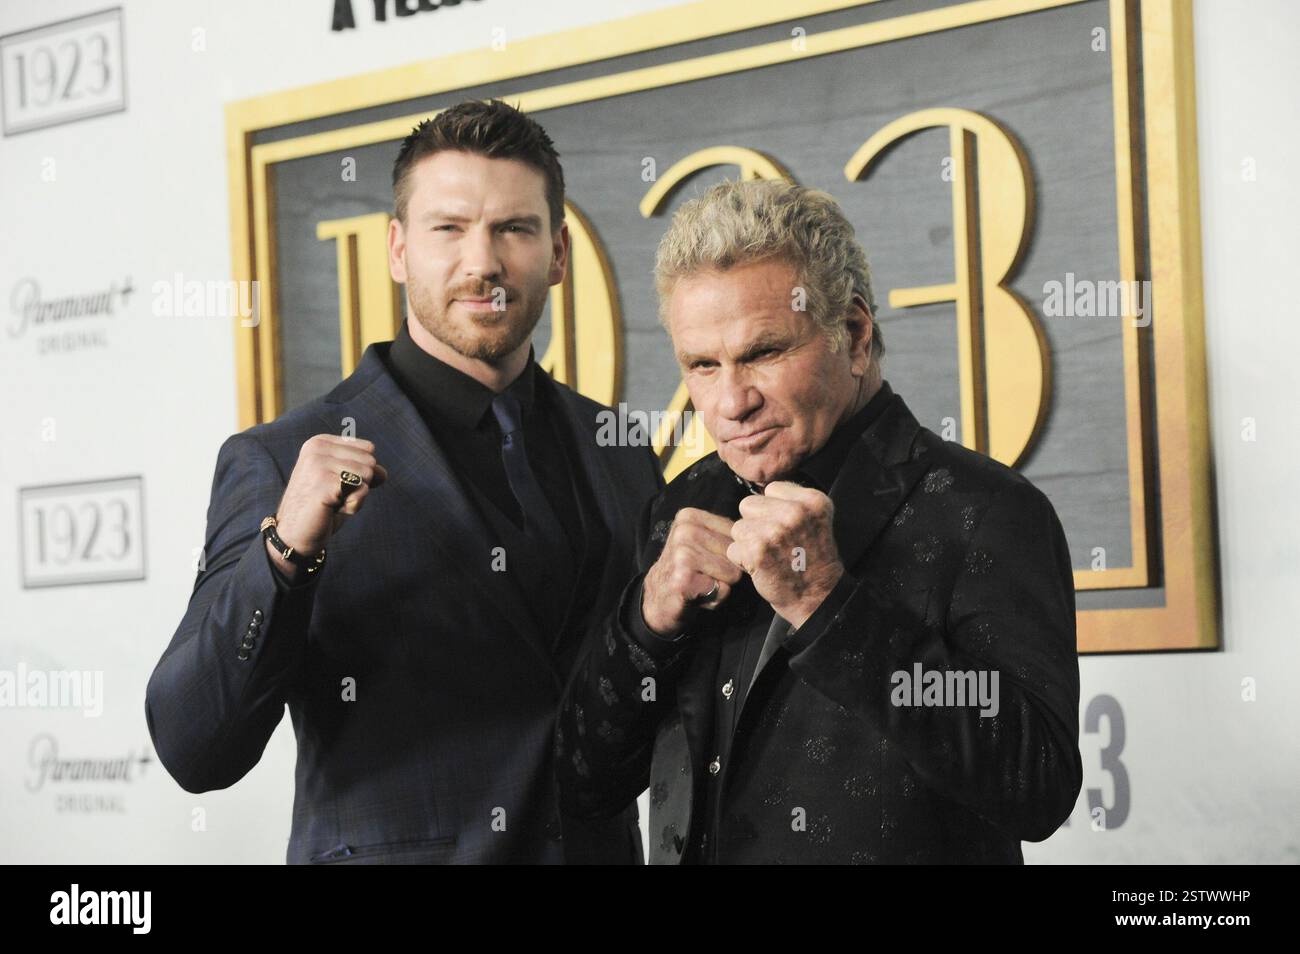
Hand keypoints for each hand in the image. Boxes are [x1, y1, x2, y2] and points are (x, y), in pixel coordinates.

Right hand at [267, 435, 387, 580]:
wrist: (294, 534)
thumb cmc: (321, 507)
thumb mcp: (344, 484)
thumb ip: (365, 472)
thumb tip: (383, 473)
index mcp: (320, 442)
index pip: (368, 449)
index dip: (361, 472)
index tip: (337, 484)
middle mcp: (317, 448)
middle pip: (370, 462)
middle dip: (360, 485)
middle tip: (334, 496)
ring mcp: (318, 464)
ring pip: (368, 475)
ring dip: (356, 496)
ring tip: (332, 502)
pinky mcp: (324, 483)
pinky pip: (362, 490)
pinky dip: (354, 505)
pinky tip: (332, 509)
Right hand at [641, 507, 742, 638]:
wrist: (658, 600)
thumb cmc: (688, 572)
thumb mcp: (703, 543)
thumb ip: (726, 534)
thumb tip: (758, 535)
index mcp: (690, 516)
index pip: (737, 534)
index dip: (730, 553)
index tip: (708, 559)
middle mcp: (685, 531)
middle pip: (737, 553)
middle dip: (727, 570)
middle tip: (704, 575)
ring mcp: (682, 554)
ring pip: (732, 573)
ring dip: (721, 585)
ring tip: (702, 584)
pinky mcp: (683, 578)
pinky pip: (722, 590)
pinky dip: (715, 598)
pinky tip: (698, 595)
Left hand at [726, 481, 842, 628]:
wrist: (818, 598)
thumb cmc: (813, 560)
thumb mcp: (814, 520)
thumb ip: (791, 502)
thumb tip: (760, 493)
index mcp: (812, 501)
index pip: (771, 489)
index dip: (772, 510)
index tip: (786, 528)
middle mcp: (795, 512)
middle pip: (749, 505)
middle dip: (756, 524)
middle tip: (775, 544)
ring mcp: (775, 530)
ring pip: (738, 527)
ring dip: (748, 544)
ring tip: (770, 556)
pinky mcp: (757, 550)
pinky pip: (733, 548)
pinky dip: (743, 561)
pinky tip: (763, 568)